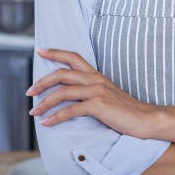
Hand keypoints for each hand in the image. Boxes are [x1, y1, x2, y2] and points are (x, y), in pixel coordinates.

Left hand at [27, 48, 157, 138]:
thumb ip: (91, 91)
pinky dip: (55, 117)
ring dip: (44, 102)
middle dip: (42, 82)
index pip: (73, 57)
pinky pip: (71, 110)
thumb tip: (72, 95)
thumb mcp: (107, 94)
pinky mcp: (98, 105)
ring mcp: (97, 91)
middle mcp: (95, 80)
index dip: (55, 53)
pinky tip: (47, 123)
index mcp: (96, 75)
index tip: (40, 51)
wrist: (145, 119)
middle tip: (30, 92)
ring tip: (34, 112)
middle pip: (62, 74)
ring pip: (63, 92)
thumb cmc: (126, 110)